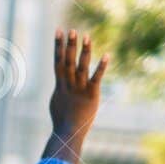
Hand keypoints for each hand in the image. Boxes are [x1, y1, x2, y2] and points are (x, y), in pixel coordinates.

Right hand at [43, 29, 106, 163]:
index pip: (58, 62)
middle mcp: (69, 85)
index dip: (58, 46)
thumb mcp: (57, 104)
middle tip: (71, 30)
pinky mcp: (91, 94)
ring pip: (81, 67)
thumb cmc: (62, 122)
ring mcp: (79, 89)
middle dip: (69, 45)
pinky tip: (107, 55)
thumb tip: (59, 85)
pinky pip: (96, 78)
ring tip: (86, 36)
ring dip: (84, 51)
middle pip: (68, 61)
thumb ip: (60, 92)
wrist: (68, 133)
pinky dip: (101, 67)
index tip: (59, 32)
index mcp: (60, 86)